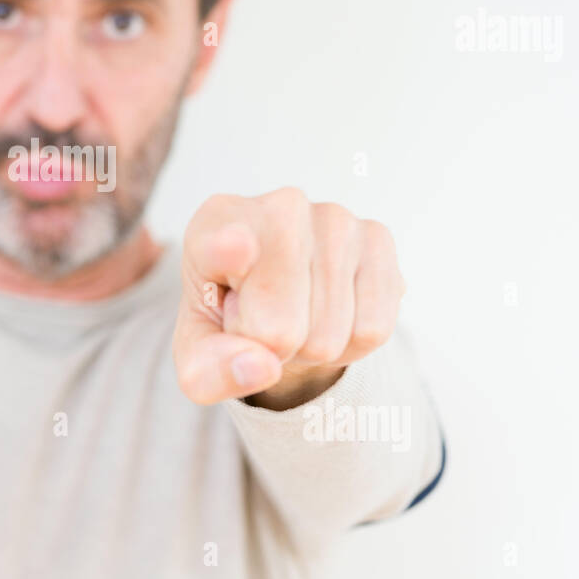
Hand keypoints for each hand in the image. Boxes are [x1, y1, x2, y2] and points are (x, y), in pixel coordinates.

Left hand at [173, 189, 405, 409]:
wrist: (279, 298)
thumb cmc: (229, 317)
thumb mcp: (200, 354)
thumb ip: (211, 371)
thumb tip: (262, 368)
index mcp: (214, 224)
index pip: (221, 243)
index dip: (227, 250)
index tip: (233, 246)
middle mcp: (278, 208)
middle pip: (280, 328)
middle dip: (272, 349)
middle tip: (261, 322)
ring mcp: (334, 218)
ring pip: (328, 336)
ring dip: (310, 349)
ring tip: (294, 317)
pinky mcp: (378, 239)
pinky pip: (372, 329)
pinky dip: (351, 345)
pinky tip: (329, 316)